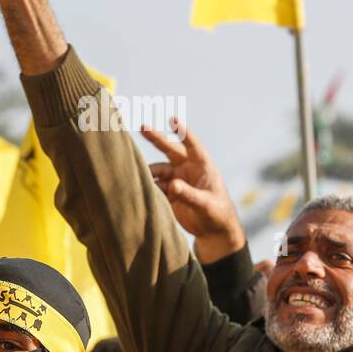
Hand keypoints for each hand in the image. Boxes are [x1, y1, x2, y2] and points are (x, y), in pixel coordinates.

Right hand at [141, 119, 244, 263]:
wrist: (213, 232)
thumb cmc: (217, 214)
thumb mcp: (205, 204)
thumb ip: (189, 194)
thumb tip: (173, 185)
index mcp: (202, 166)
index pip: (192, 145)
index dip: (183, 132)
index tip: (173, 119)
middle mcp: (187, 169)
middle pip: (170, 150)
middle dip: (156, 138)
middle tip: (142, 127)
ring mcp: (177, 179)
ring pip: (158, 170)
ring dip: (147, 172)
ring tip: (135, 175)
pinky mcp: (169, 192)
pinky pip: (155, 186)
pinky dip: (146, 186)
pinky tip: (136, 188)